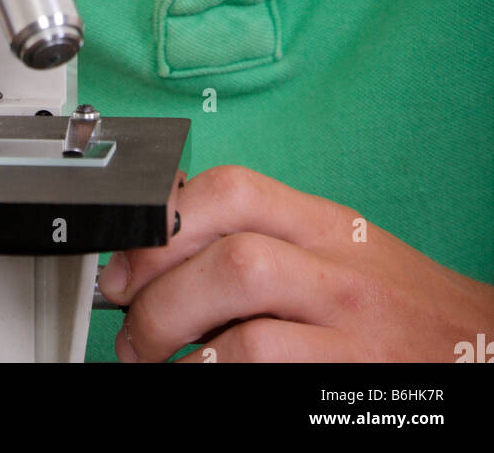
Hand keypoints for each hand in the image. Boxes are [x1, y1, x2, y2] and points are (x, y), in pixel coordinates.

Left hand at [98, 165, 493, 362]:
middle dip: (156, 285)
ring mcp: (349, 332)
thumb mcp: (336, 251)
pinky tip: (197, 379)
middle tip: (124, 319)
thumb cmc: (396, 306)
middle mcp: (337, 270)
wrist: (483, 348)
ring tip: (151, 358)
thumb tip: (160, 245)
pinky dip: (213, 377)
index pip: (234, 191)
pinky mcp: (351, 387)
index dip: (163, 216)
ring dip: (176, 336)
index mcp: (323, 225)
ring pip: (244, 318)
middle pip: (229, 254)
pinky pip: (264, 374)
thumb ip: (264, 237)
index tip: (121, 252)